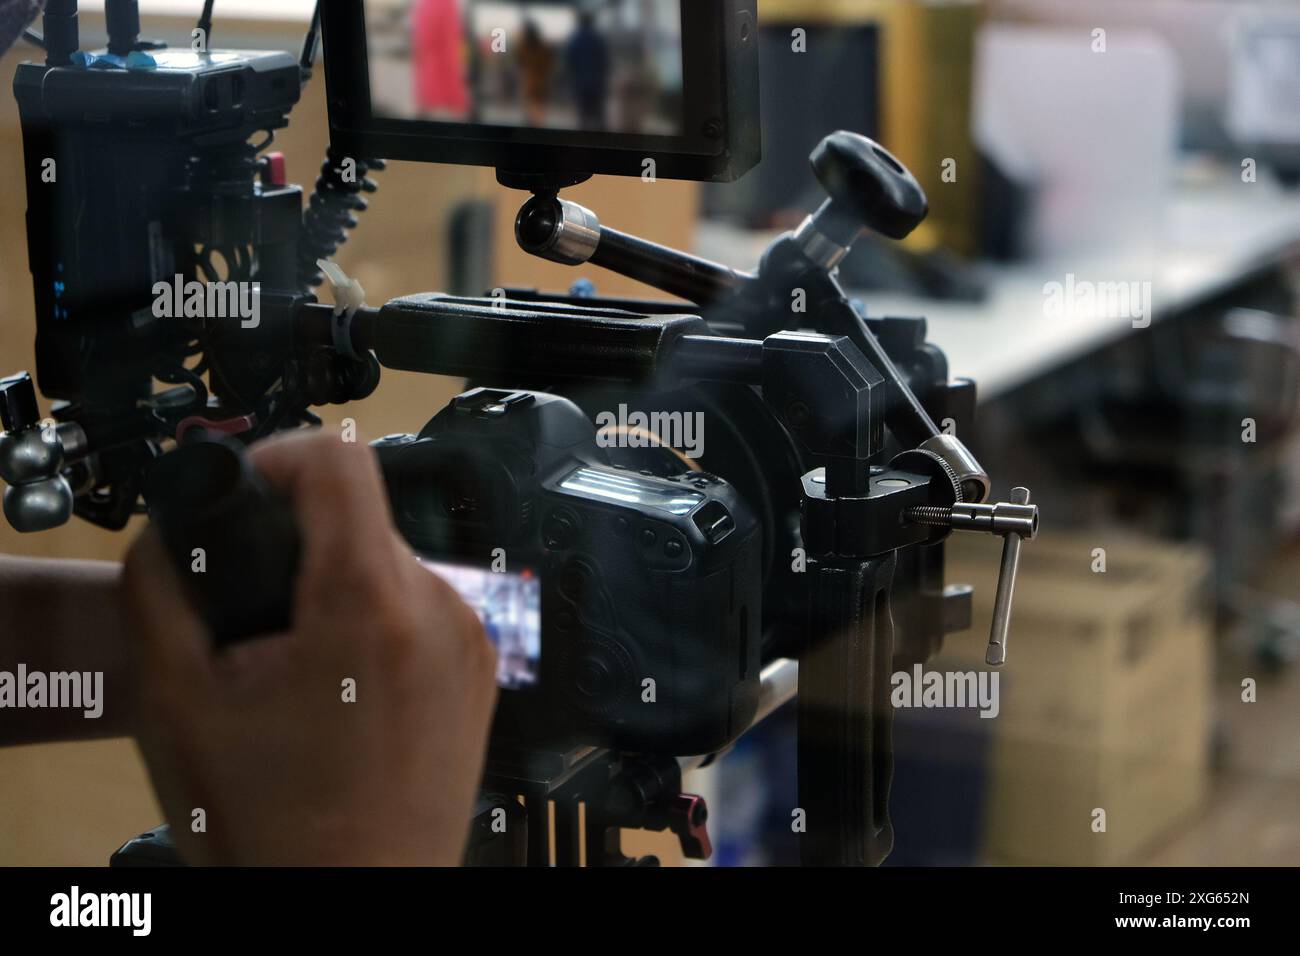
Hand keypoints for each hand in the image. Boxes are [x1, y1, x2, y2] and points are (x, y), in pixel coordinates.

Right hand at [121, 430, 497, 864]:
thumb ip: (161, 589)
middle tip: (251, 610)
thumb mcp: (177, 701)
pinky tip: (338, 686)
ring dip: (334, 587)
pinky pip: (420, 607)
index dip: (276, 459)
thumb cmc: (275, 827)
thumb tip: (169, 532)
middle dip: (295, 544)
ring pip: (389, 562)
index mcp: (368, 603)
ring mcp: (471, 639)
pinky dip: (374, 621)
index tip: (244, 496)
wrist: (355, 901)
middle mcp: (438, 607)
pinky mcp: (482, 667)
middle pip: (360, 516)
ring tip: (293, 664)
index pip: (338, 460)